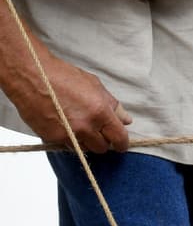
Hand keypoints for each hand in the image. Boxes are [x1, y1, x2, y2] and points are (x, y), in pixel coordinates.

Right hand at [5, 49, 131, 152]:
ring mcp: (68, 134)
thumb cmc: (63, 76)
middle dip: (103, 142)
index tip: (121, 145)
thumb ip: (113, 105)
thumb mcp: (95, 86)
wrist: (33, 76)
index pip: (118, 137)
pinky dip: (70, 140)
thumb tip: (126, 120)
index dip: (122, 143)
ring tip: (81, 127)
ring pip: (85, 149)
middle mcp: (85, 126)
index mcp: (100, 111)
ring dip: (87, 142)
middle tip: (100, 133)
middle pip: (102, 147)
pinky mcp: (52, 138)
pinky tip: (67, 127)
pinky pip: (67, 146)